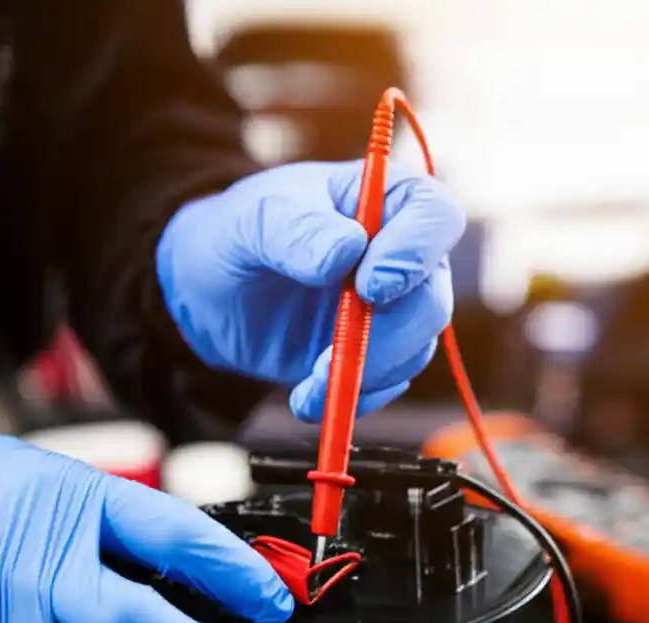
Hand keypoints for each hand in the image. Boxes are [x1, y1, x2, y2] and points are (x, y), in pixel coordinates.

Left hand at [156, 161, 465, 420]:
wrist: (214, 288)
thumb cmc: (242, 232)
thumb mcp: (254, 219)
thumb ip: (297, 229)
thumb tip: (348, 251)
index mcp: (387, 198)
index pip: (434, 215)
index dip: (417, 251)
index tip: (371, 285)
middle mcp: (405, 252)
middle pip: (432, 297)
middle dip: (390, 335)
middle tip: (334, 355)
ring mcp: (396, 307)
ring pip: (417, 347)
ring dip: (367, 373)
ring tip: (309, 385)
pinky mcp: (379, 352)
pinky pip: (390, 381)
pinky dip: (355, 396)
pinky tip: (310, 398)